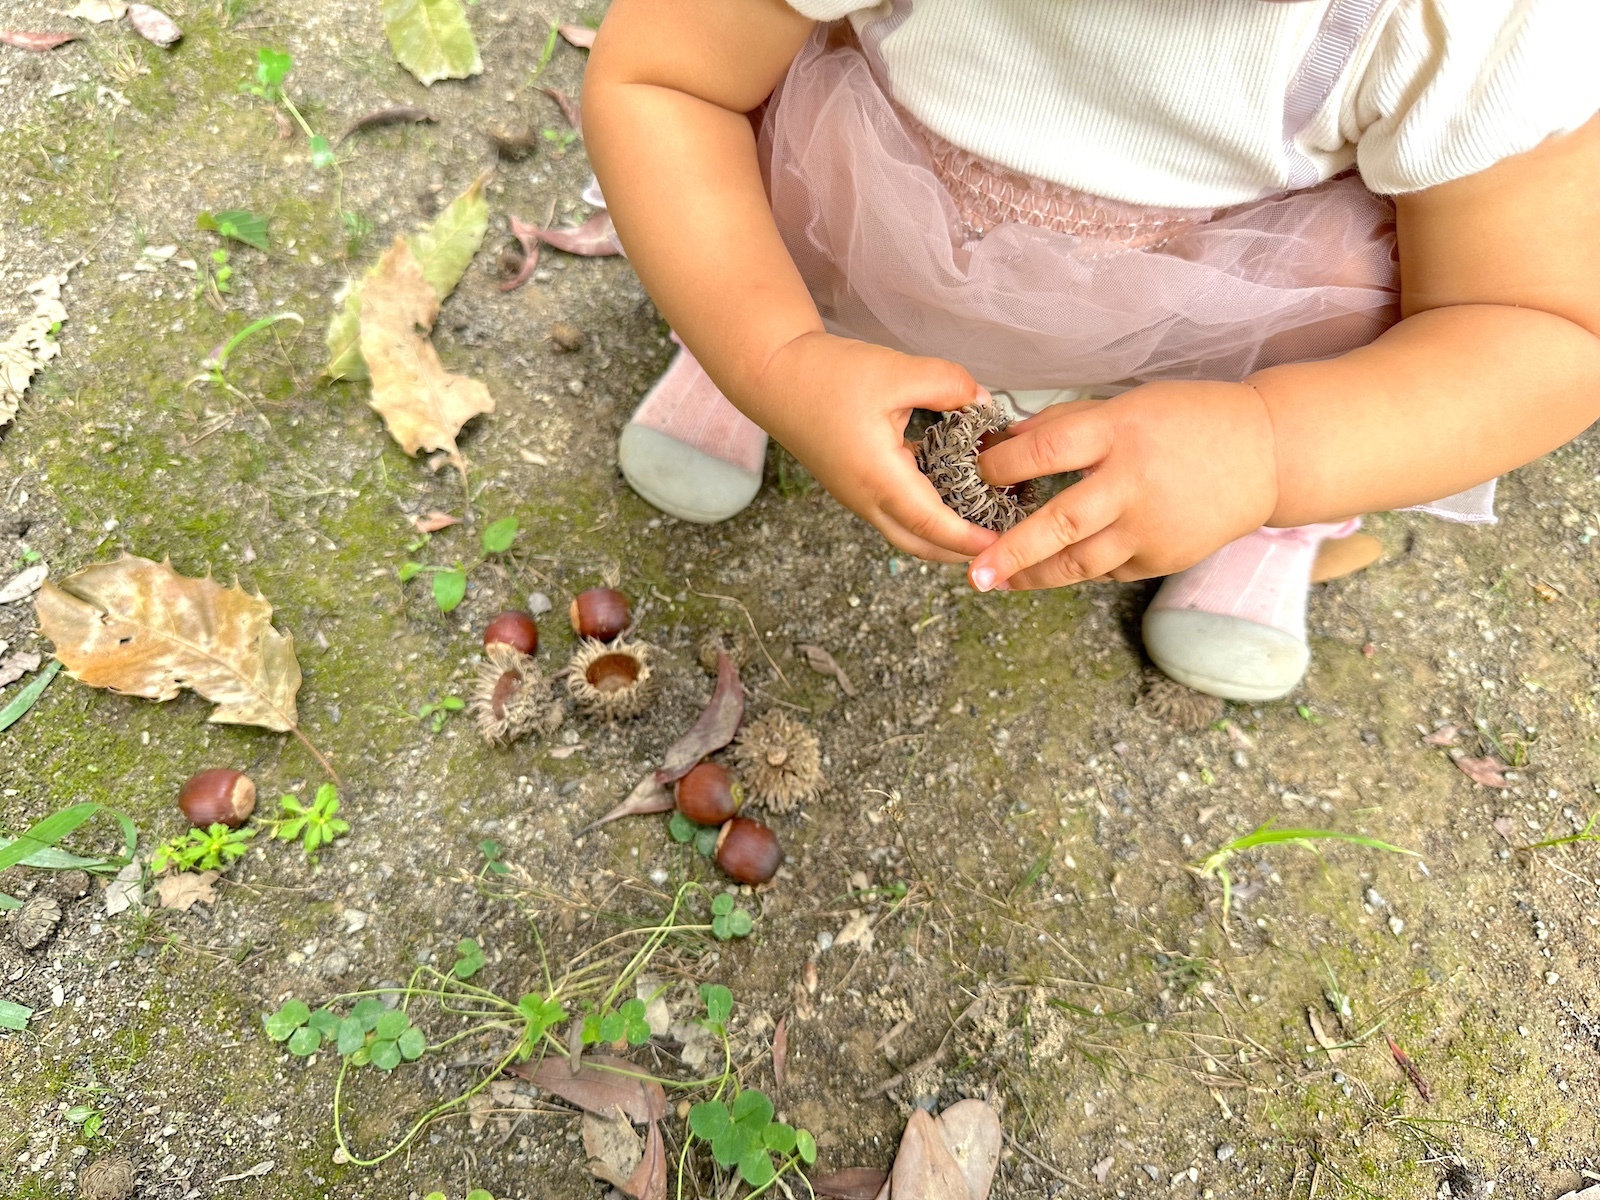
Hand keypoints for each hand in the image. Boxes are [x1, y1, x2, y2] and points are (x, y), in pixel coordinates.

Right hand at [748, 332, 998, 562]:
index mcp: (878, 478)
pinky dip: (926, 514)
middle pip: (920, 544)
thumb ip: (949, 385)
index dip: (971, 539)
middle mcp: (866, 497)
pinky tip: (953, 491)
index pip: (933, 524)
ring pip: (907, 531)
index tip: (1005, 542)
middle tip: (1001, 544)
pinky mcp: (855, 484)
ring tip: (984, 521)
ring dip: (943, 534)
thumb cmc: (828, 374)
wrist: (772, 375)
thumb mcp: (896, 370)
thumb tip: (983, 403)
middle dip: (960, 551)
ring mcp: (858, 495)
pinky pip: (896, 512)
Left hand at [966, 381, 1279, 589]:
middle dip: (1011, 551)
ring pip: (1081, 562)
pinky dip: (1079, 570)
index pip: (1046, 450)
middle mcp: (1133, 483)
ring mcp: (1151, 527)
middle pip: (1060, 522)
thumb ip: (1067, 422)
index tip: (977, 474)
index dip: (1003, 464)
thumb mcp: (1128, 404)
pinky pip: (1108, 570)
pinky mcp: (1164, 557)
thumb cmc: (1188, 420)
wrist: (1267, 454)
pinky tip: (1054, 569)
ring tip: (999, 583)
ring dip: (1035, 576)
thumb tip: (1005, 440)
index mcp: (1120, 432)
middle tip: (972, 572)